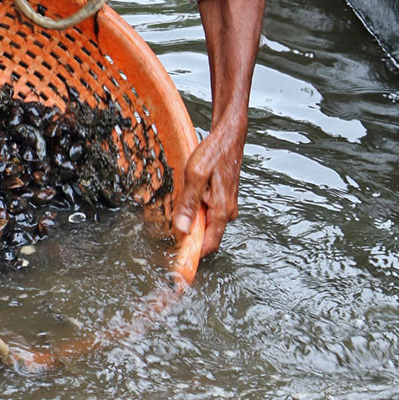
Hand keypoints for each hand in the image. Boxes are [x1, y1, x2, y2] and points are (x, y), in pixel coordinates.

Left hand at [172, 122, 244, 257]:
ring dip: (192, 224)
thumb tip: (181, 229)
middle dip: (189, 239)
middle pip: (207, 236)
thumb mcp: (194, 175)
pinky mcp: (223, 199)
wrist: (229, 137)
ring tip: (176, 215)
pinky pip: (209, 213)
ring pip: (207, 224)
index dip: (193, 255)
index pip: (209, 245)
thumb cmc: (213, 153)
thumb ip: (188, 203)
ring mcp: (227, 206)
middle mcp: (227, 212)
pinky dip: (197, 214)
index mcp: (222, 210)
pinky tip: (187, 204)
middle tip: (169, 236)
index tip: (177, 262)